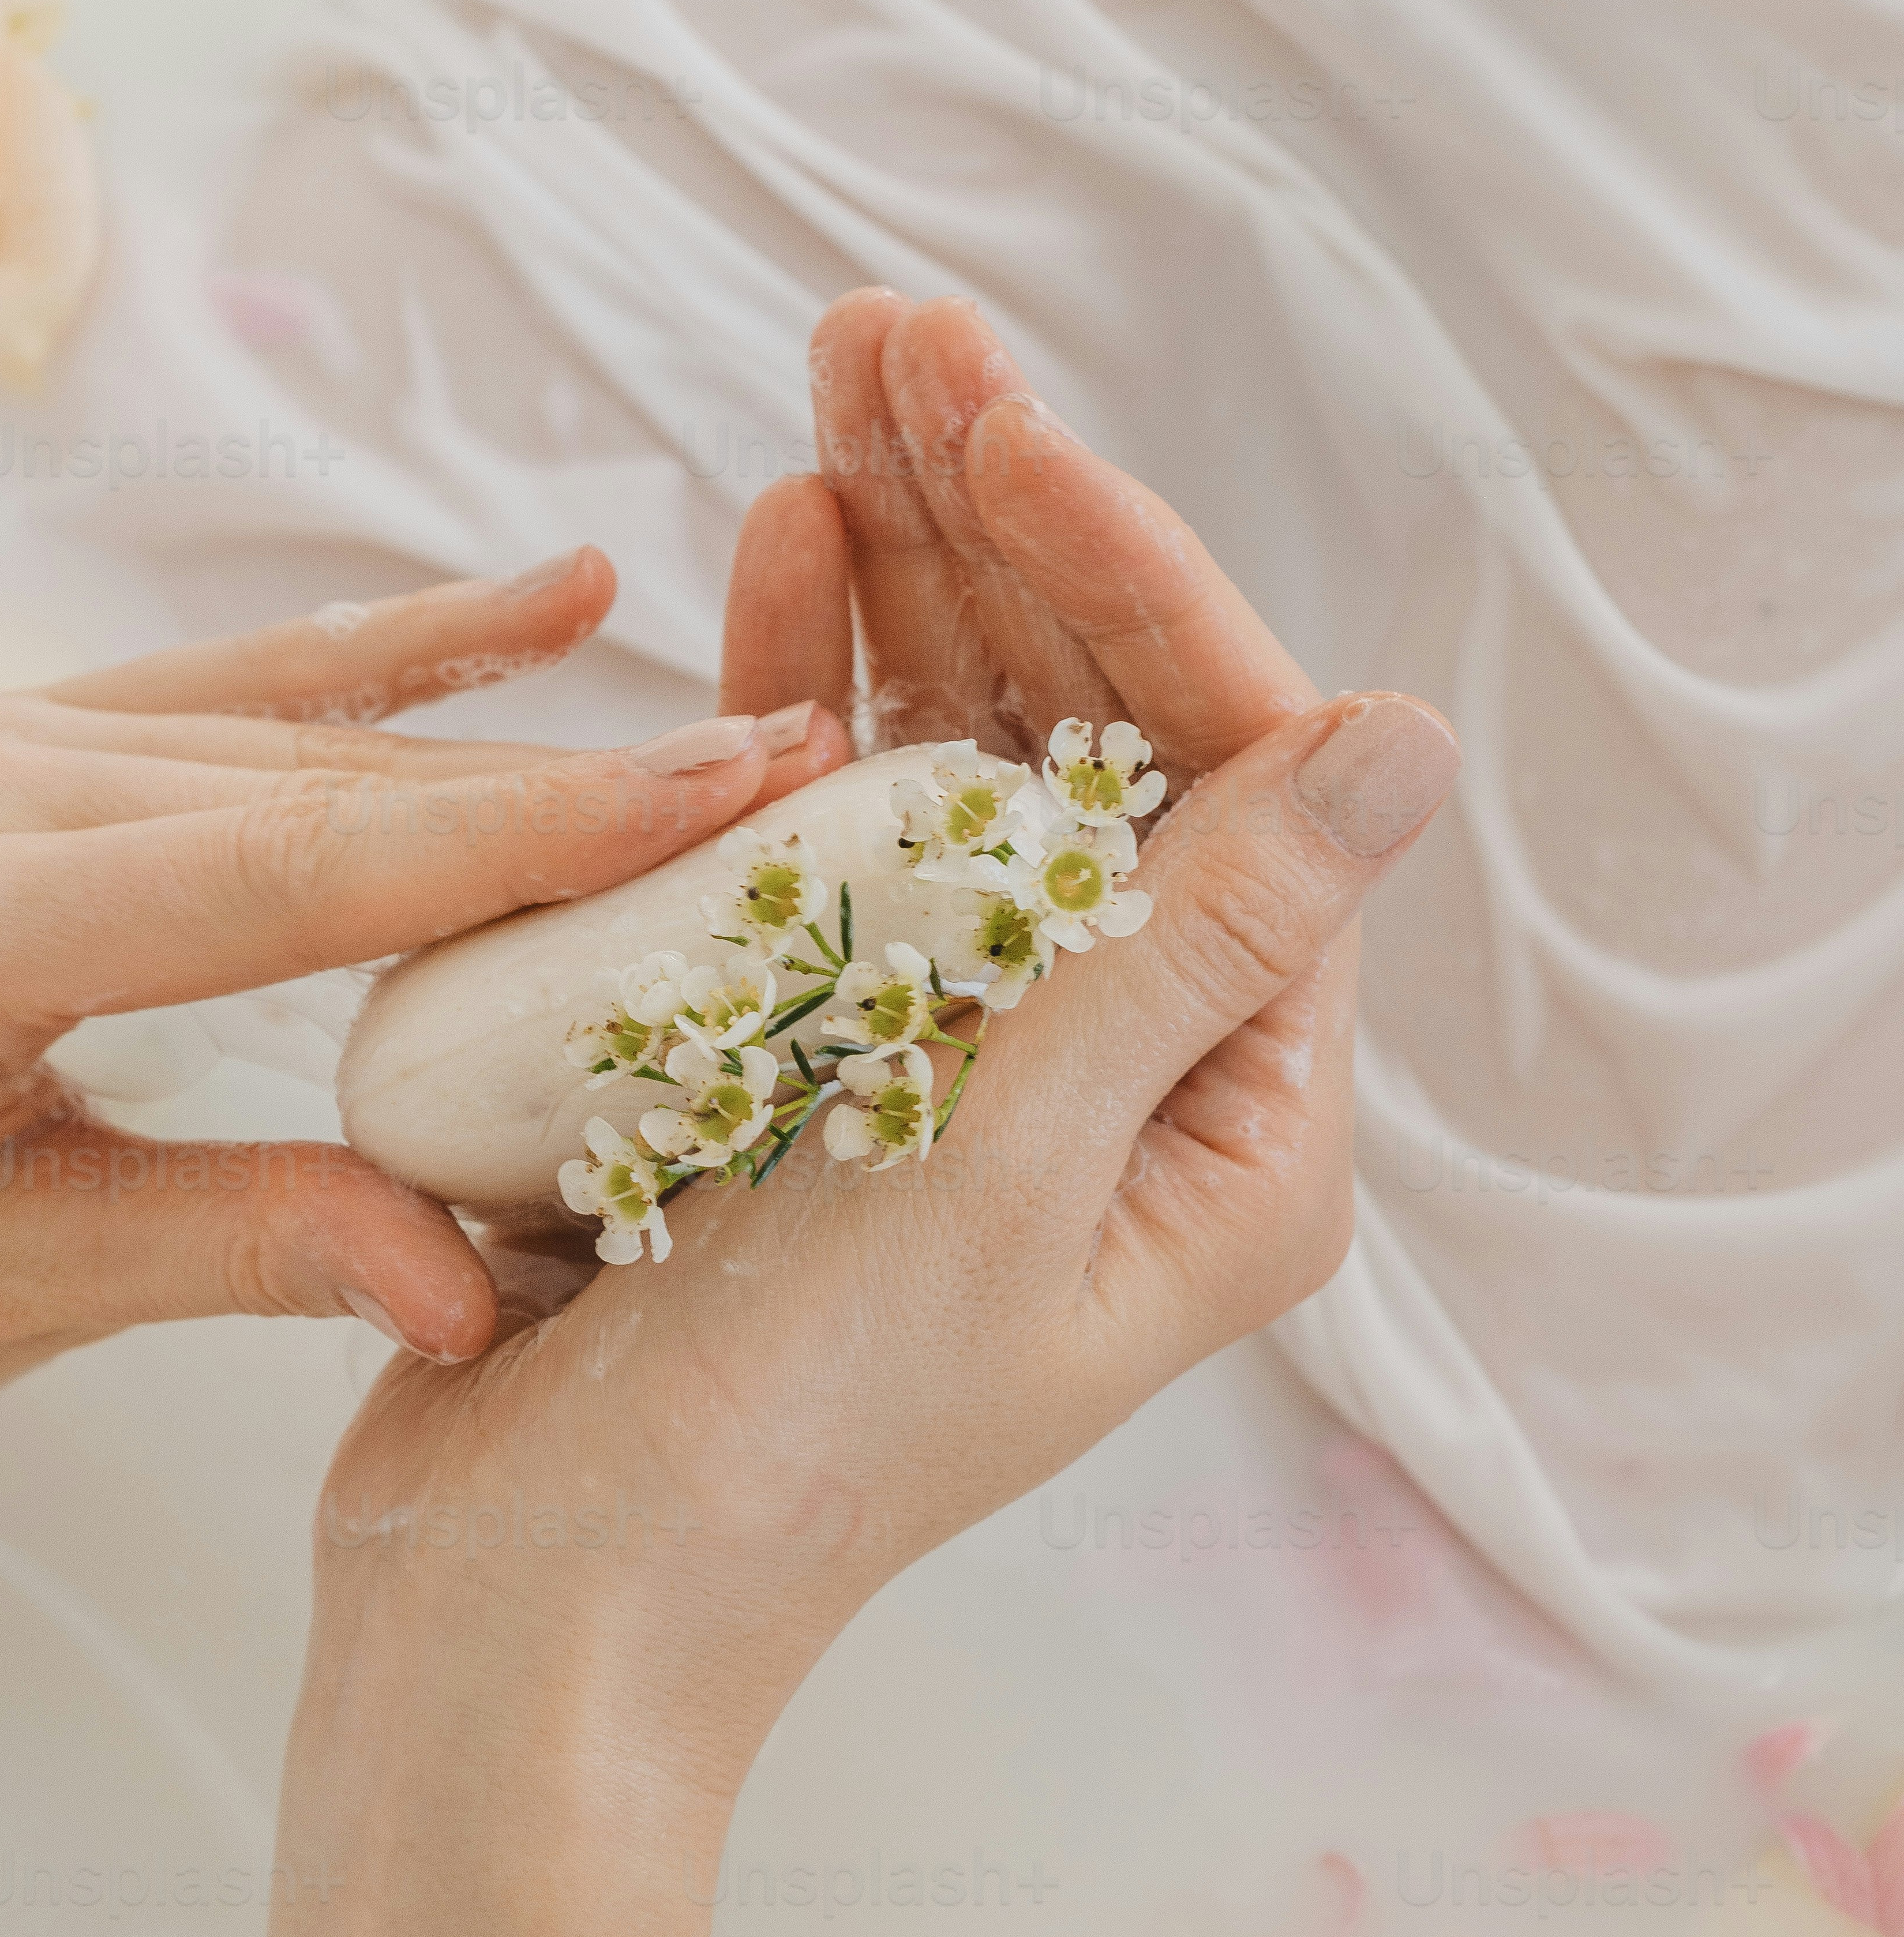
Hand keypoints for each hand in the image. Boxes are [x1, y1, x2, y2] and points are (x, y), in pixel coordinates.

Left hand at [0, 557, 846, 1656]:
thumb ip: (235, 1249)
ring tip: (716, 730)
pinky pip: (188, 707)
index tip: (733, 780)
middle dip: (555, 799)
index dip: (528, 831)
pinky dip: (357, 670)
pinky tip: (528, 598)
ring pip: (260, 745)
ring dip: (484, 756)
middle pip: (297, 793)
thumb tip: (477, 1281)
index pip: (289, 868)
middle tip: (791, 773)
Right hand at [315, 296, 1450, 1791]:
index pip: (1220, 778)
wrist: (533, 1605)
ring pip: (951, 755)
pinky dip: (799, 696)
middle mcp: (1108, 1079)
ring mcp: (947, 1057)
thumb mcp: (1003, 1173)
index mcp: (1222, 1130)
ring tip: (831, 393)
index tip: (1000, 421)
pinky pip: (824, 831)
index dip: (1116, 576)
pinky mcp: (798, 1052)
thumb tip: (1403, 741)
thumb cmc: (776, 1444)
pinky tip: (774, 561)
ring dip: (897, 571)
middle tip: (892, 332)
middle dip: (995, 525)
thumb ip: (1182, 944)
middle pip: (1082, 736)